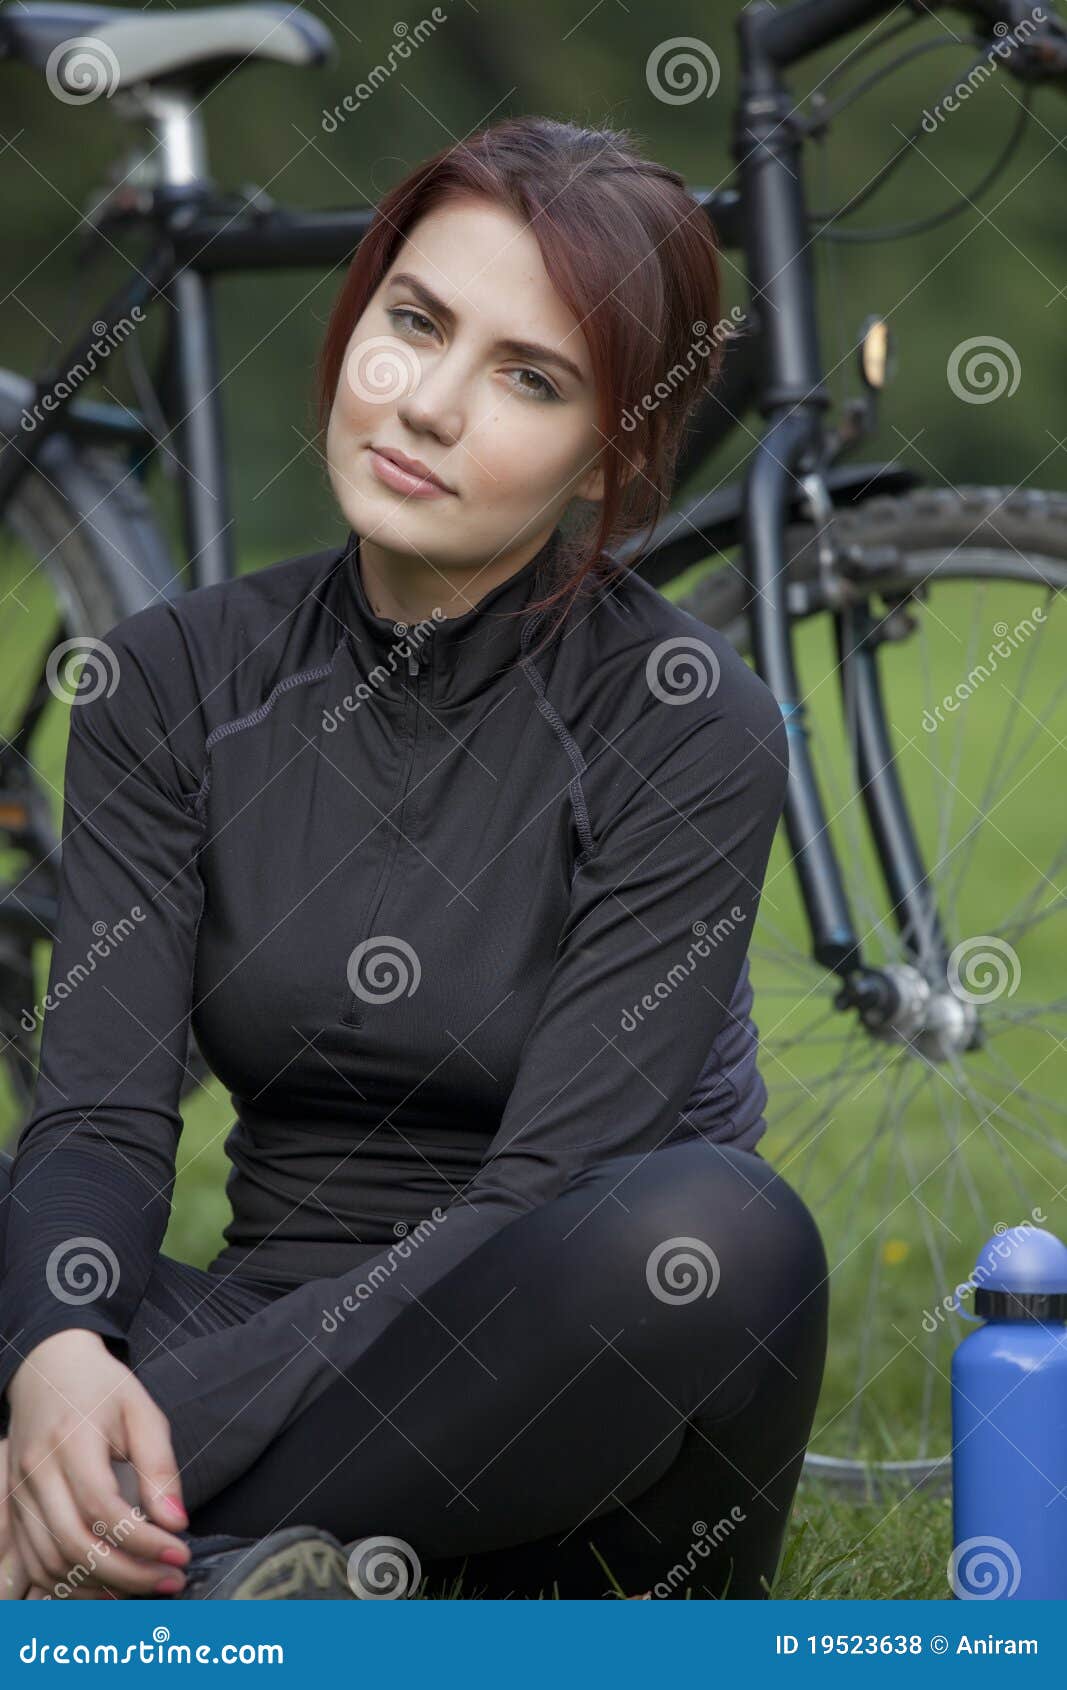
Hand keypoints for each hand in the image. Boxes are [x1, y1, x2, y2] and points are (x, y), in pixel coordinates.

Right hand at [5, 1332, 192, 1596]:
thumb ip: (159, 1467)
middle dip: (127, 1574)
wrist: (49, 1369)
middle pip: (74, 1545)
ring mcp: (21, 1494)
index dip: (143, 1541)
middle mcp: (38, 1472)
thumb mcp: (142, 1412)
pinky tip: (107, 1584)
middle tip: (170, 1581)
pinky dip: (69, 1584)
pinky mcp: (15, 1508)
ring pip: (50, 1562)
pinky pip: (35, 1562)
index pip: (104, 1509)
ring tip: (145, 1585)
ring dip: (99, 1586)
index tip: (180, 1554)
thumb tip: (176, 1523)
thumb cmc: (102, 1388)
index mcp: (72, 1441)